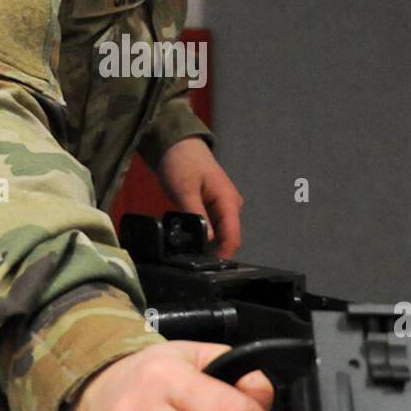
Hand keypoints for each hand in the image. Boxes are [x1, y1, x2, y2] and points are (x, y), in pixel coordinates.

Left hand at [155, 137, 243, 258]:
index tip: (204, 267)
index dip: (222, 256)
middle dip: (212, 251)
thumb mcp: (185, 191)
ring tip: (186, 248)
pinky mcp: (213, 205)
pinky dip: (202, 233)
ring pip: (220, 233)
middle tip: (189, 260)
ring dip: (206, 243)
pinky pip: (212, 226)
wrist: (176, 143)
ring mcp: (223, 205)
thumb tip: (208, 242)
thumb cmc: (181, 162)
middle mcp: (230, 204)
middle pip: (228, 238)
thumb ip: (197, 217)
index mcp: (228, 200)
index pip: (233, 237)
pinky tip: (188, 236)